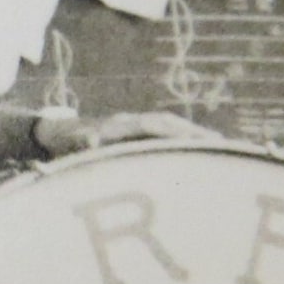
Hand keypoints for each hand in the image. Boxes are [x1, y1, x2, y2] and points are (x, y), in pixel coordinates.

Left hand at [33, 110, 226, 157]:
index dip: (179, 133)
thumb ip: (83, 141)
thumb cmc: (66, 142)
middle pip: (172, 126)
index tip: (200, 140)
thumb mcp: (72, 142)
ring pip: (172, 133)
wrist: (59, 134)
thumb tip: (89, 138)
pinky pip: (166, 141)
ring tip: (223, 152)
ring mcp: (138, 130)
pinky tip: (202, 159)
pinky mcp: (139, 139)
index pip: (158, 125)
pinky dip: (184, 147)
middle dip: (197, 135)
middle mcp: (135, 123)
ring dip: (194, 141)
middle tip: (224, 146)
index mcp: (123, 124)